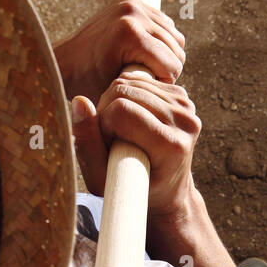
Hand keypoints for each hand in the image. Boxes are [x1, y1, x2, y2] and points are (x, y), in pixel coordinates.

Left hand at [53, 0, 185, 103]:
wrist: (67, 61)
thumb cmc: (89, 84)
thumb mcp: (119, 94)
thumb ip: (147, 91)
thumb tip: (173, 95)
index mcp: (130, 33)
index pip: (172, 64)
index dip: (164, 82)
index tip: (148, 90)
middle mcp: (132, 11)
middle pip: (177, 48)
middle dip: (166, 68)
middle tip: (147, 81)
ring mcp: (132, 2)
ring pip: (175, 37)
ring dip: (166, 56)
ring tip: (146, 69)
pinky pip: (165, 26)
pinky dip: (160, 43)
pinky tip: (145, 55)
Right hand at [70, 73, 200, 214]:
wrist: (167, 188)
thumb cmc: (131, 187)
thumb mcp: (101, 179)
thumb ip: (86, 144)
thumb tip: (80, 101)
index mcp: (172, 146)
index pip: (122, 111)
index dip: (104, 124)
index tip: (109, 144)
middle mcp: (185, 123)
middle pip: (125, 90)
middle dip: (107, 108)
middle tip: (112, 135)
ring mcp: (187, 107)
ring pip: (131, 81)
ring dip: (116, 101)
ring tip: (123, 128)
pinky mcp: (182, 96)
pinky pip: (141, 79)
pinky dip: (128, 94)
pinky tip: (133, 117)